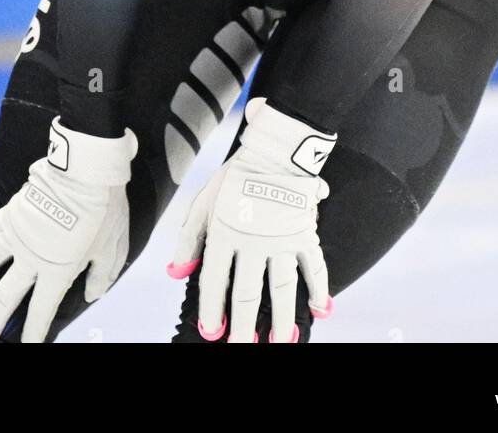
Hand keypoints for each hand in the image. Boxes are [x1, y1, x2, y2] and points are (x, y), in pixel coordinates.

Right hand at [0, 116, 137, 342]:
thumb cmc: (104, 208)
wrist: (86, 170)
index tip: (26, 346)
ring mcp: (18, 234)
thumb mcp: (113, 246)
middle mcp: (32, 258)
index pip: (41, 311)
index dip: (33, 332)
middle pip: (5, 298)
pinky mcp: (13, 212)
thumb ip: (102, 274)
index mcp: (58, 271)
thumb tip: (93, 294)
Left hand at [167, 97, 335, 342]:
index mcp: (223, 236)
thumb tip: (176, 274)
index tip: (211, 333)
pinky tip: (320, 309)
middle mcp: (251, 244)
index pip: (214, 283)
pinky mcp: (305, 234)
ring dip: (280, 319)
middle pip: (246, 294)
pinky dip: (320, 288)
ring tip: (281, 342)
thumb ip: (188, 239)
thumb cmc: (234, 177)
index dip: (212, 311)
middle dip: (242, 327)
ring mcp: (281, 241)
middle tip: (243, 348)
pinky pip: (314, 266)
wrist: (274, 149)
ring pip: (280, 289)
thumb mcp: (202, 203)